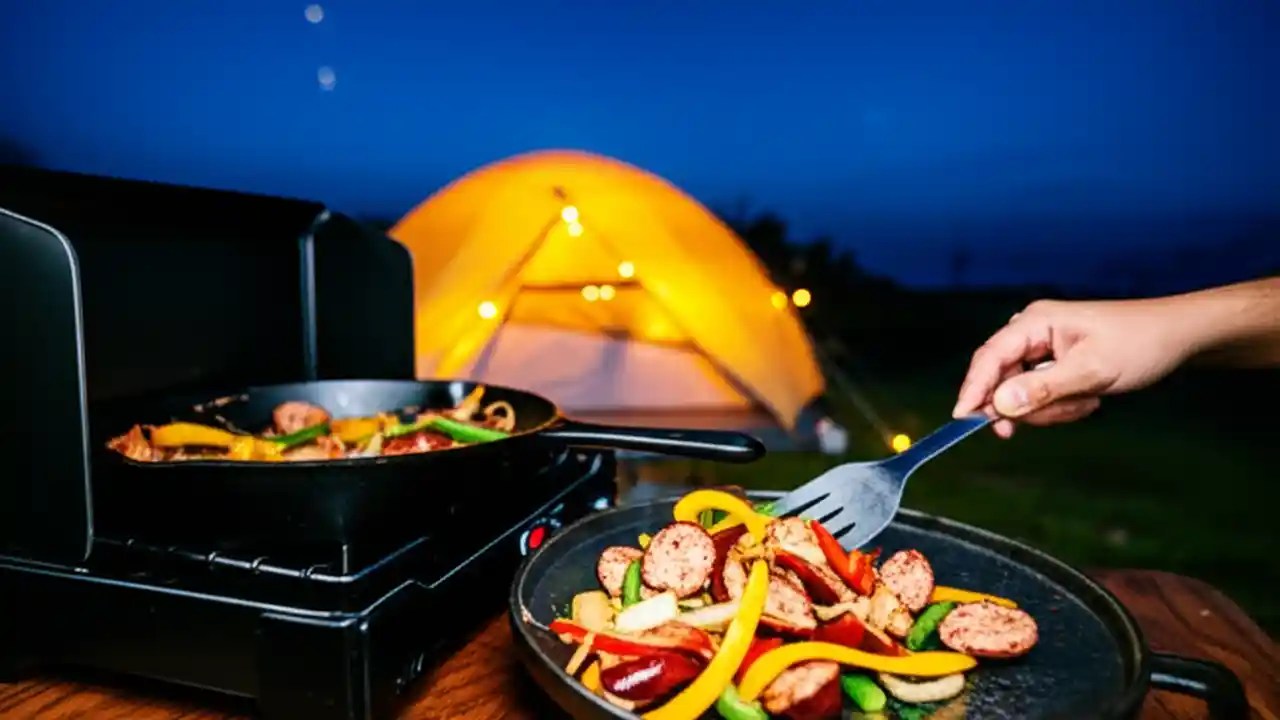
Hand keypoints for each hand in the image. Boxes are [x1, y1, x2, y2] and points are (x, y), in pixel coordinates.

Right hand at [951, 297, 1193, 437]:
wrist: (1177, 338)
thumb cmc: (1139, 345)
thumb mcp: (1091, 371)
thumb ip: (1042, 389)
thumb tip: (999, 405)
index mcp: (1035, 323)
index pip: (989, 358)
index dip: (973, 389)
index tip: (962, 420)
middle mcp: (1032, 332)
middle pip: (1002, 380)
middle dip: (1028, 405)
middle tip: (1063, 413)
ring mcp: (1042, 349)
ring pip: (1022, 392)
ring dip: (1051, 408)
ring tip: (1087, 402)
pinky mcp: (1055, 364)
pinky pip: (1040, 394)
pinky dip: (1060, 405)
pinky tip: (1088, 400)